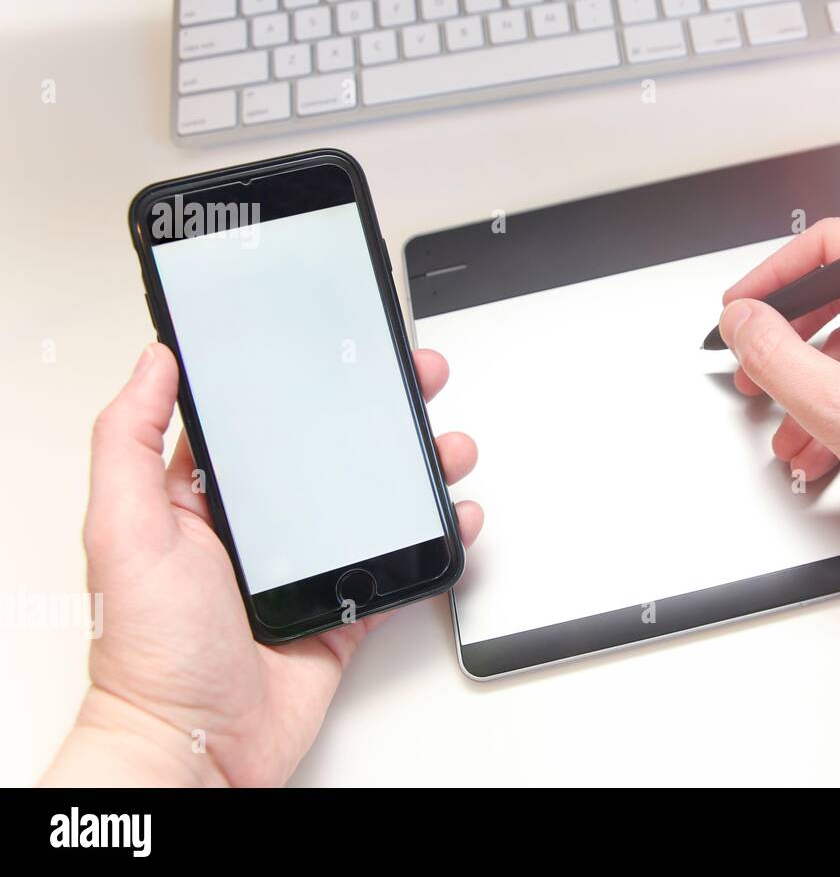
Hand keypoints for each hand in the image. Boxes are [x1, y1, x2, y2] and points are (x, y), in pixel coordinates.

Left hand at [42, 343, 481, 786]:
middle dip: (383, 414)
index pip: (265, 420)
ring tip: (448, 448)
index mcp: (207, 500)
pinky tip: (456, 517)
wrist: (198, 748)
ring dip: (420, 471)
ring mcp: (307, 569)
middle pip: (334, 453)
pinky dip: (437, 542)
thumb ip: (130, 441)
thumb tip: (153, 364)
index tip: (344, 351)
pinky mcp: (344, 610)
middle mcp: (262, 530)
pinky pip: (400, 568)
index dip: (308, 380)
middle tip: (417, 383)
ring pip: (377, 504)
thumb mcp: (124, 529)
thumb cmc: (151, 652)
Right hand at [719, 218, 839, 557]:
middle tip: (752, 367)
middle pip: (839, 295)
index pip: (830, 246)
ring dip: (810, 386)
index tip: (741, 308)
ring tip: (785, 427)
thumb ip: (775, 357)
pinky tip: (818, 446)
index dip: (773, 278)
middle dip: (786, 342)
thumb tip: (742, 321)